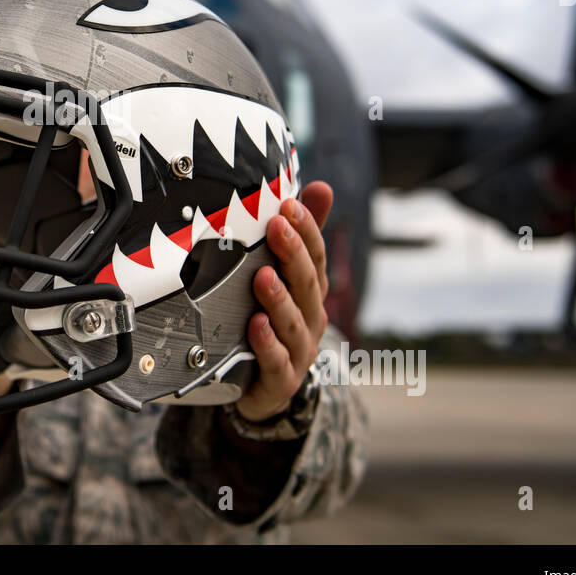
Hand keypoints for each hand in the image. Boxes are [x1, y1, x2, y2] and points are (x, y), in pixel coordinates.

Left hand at [234, 182, 332, 423]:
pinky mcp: (281, 380)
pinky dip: (267, 344)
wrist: (264, 388)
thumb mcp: (286, 278)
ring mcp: (298, 351)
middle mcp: (311, 318)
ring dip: (279, 299)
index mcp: (311, 291)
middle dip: (293, 253)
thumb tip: (320, 185)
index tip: (288, 203)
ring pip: (293, 322)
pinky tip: (255, 326)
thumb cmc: (273, 321)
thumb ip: (302, 236)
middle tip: (278, 224)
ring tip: (262, 276)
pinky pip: (276, 361)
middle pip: (307, 284)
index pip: (314, 256)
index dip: (307, 229)